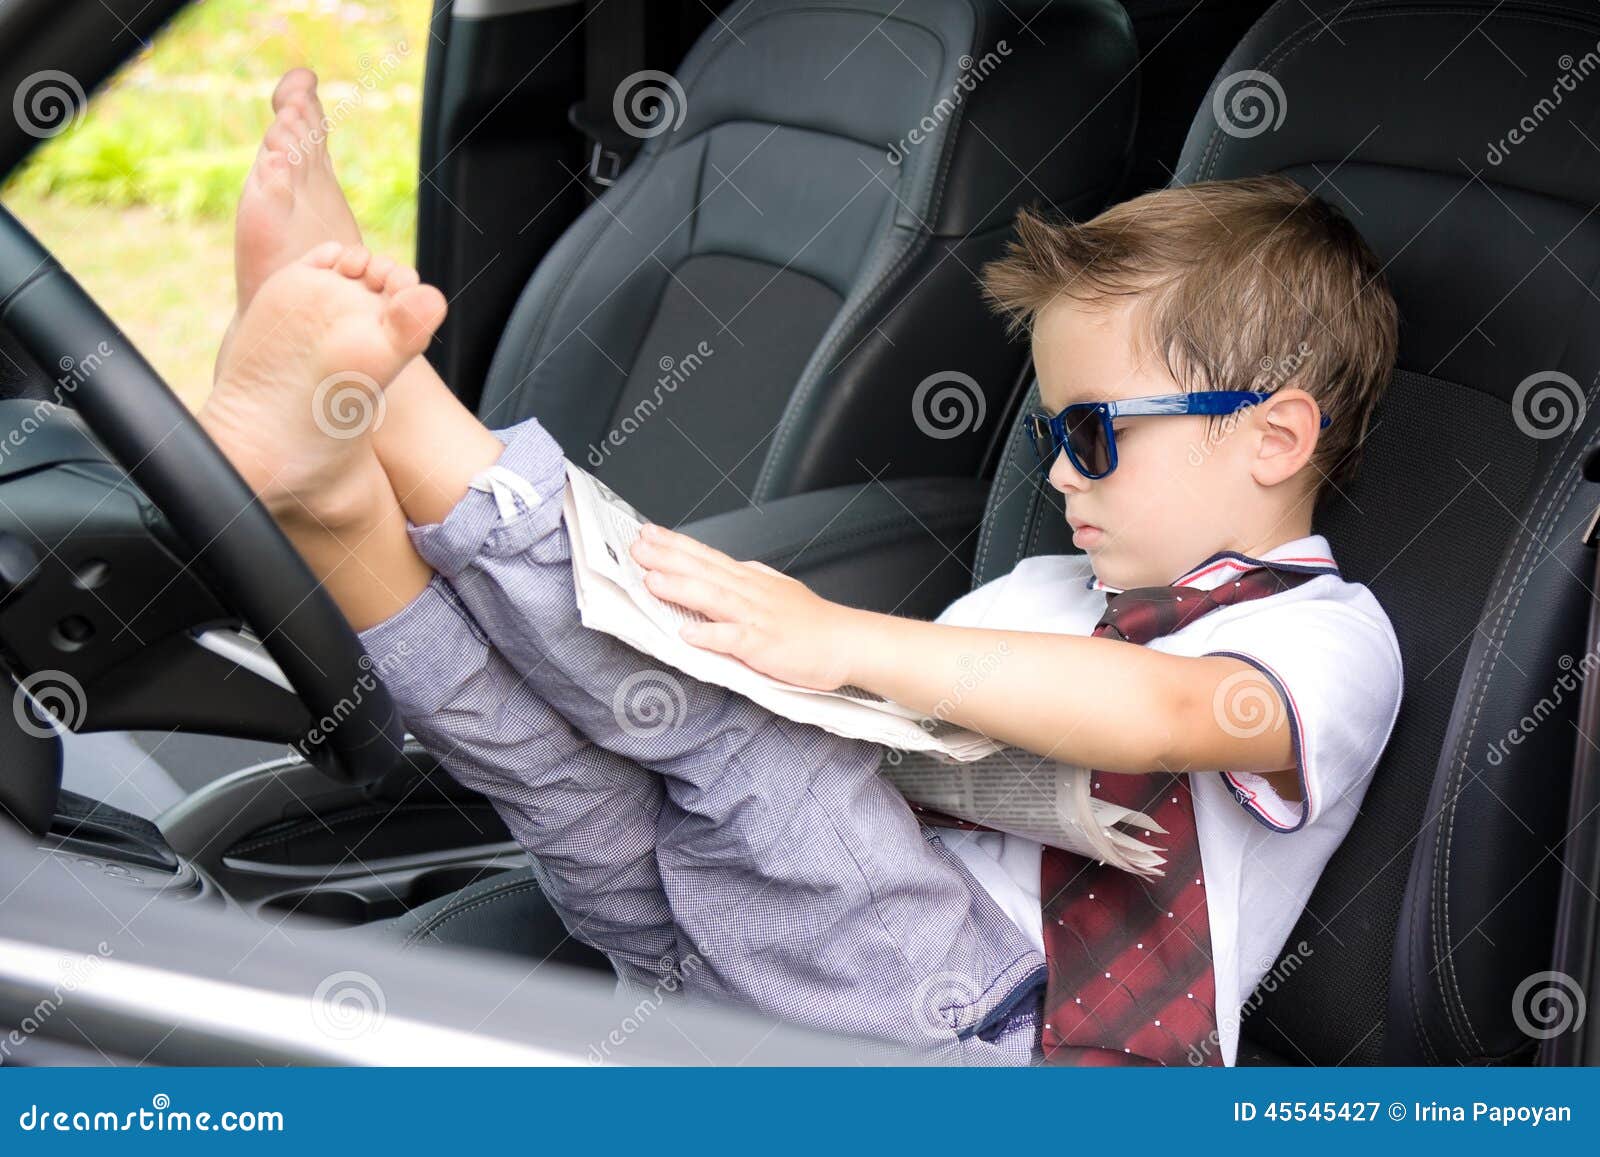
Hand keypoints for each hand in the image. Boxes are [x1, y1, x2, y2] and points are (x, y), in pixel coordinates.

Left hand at [628, 523, 864, 690]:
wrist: (847, 643)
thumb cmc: (814, 623)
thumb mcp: (779, 589)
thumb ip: (751, 579)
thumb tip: (729, 567)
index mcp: (751, 581)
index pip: (707, 556)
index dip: (676, 544)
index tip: (648, 533)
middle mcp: (751, 594)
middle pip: (704, 570)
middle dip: (668, 557)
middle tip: (638, 546)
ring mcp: (757, 619)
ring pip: (714, 598)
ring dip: (682, 587)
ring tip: (651, 580)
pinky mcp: (765, 646)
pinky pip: (734, 640)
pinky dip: (710, 636)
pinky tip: (687, 634)